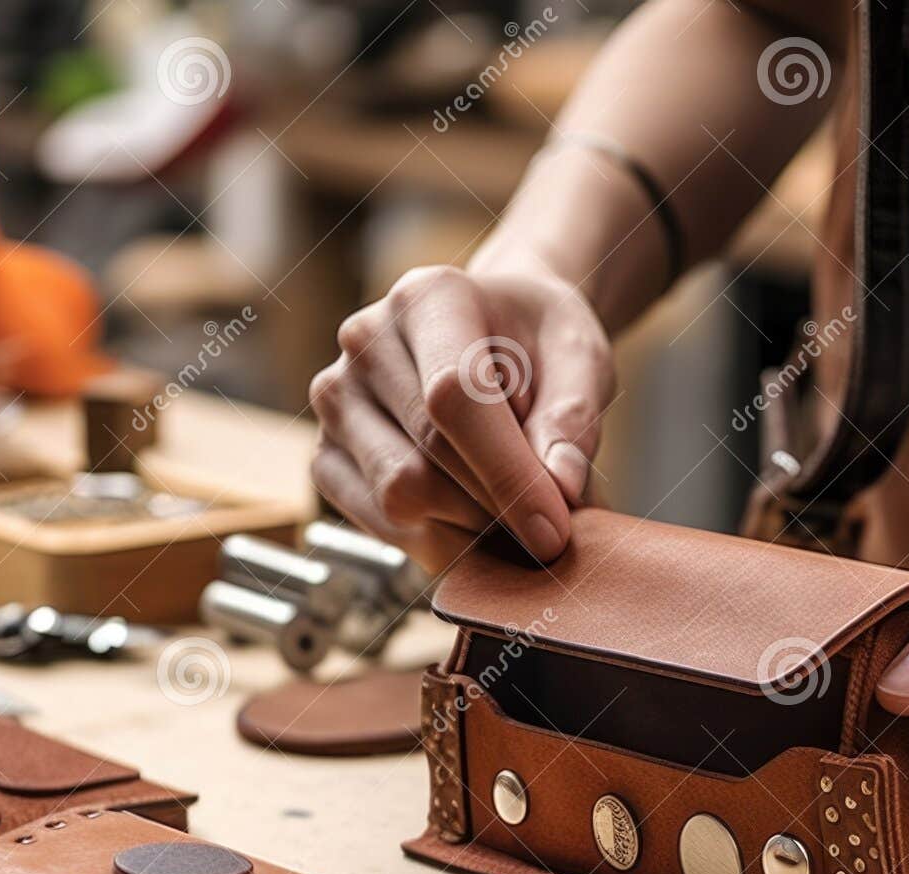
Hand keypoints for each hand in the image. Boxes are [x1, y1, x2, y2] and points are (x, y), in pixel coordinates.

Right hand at [308, 257, 614, 572]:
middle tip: (549, 527)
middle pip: (425, 459)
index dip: (507, 474)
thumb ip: (574, 418)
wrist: (495, 341)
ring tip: (511, 506)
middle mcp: (364, 342)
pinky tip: (473, 518)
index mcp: (428, 298)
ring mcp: (336, 402)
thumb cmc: (539, 348)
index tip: (554, 532)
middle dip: (496, 510)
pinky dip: (438, 540)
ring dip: (469, 527)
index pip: (454, 397)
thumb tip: (561, 486)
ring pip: (400, 499)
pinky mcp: (327, 457)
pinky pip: (381, 525)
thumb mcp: (582, 361)